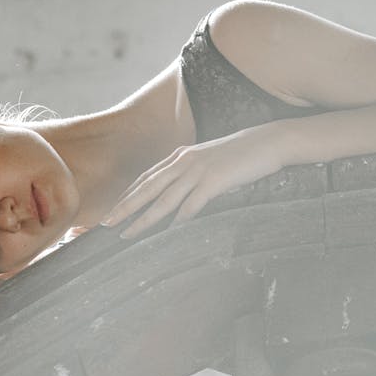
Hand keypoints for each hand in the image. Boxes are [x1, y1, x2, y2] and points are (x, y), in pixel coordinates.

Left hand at [103, 126, 285, 237]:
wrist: (269, 141)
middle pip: (146, 188)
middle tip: (106, 223)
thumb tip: (181, 193)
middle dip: (124, 207)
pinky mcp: (215, 180)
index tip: (113, 210)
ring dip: (144, 219)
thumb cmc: (240, 154)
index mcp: (180, 156)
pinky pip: (192, 204)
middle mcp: (183, 161)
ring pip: (163, 199)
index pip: (146, 178)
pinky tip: (168, 232)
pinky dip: (178, 219)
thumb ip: (191, 173)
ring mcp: (198, 170)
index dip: (127, 195)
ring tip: (128, 233)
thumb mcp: (209, 160)